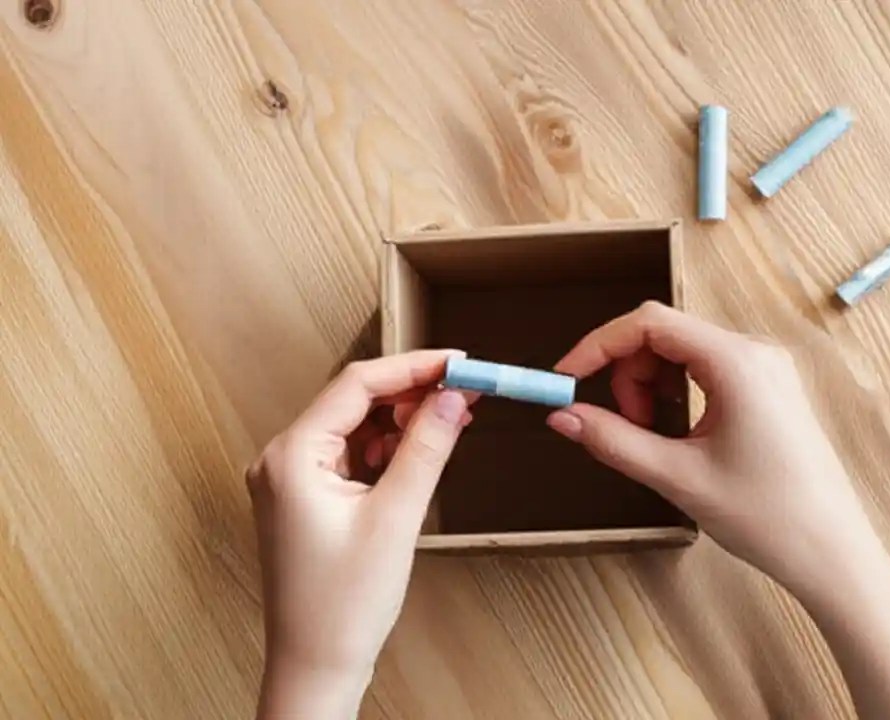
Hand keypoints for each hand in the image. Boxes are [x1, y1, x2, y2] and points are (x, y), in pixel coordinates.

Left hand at [246, 351, 471, 718]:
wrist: (316, 667)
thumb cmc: (344, 606)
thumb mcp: (396, 518)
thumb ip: (425, 449)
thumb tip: (452, 398)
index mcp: (292, 456)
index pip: (357, 384)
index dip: (413, 366)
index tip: (460, 361)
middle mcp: (280, 460)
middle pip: (352, 400)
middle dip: (410, 391)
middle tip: (464, 389)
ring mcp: (288, 480)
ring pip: (351, 425)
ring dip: (399, 418)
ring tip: (449, 417)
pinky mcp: (302, 499)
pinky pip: (346, 454)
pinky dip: (383, 446)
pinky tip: (415, 449)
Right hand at [547, 302, 859, 588]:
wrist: (832, 552)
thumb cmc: (767, 515)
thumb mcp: (678, 477)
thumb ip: (614, 440)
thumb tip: (561, 417)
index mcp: (737, 362)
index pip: (649, 323)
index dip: (599, 345)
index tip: (566, 379)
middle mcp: (755, 352)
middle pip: (665, 335)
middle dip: (629, 375)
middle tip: (625, 430)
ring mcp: (766, 369)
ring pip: (684, 353)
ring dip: (652, 388)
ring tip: (654, 441)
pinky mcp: (770, 389)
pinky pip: (708, 371)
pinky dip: (679, 395)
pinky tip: (680, 437)